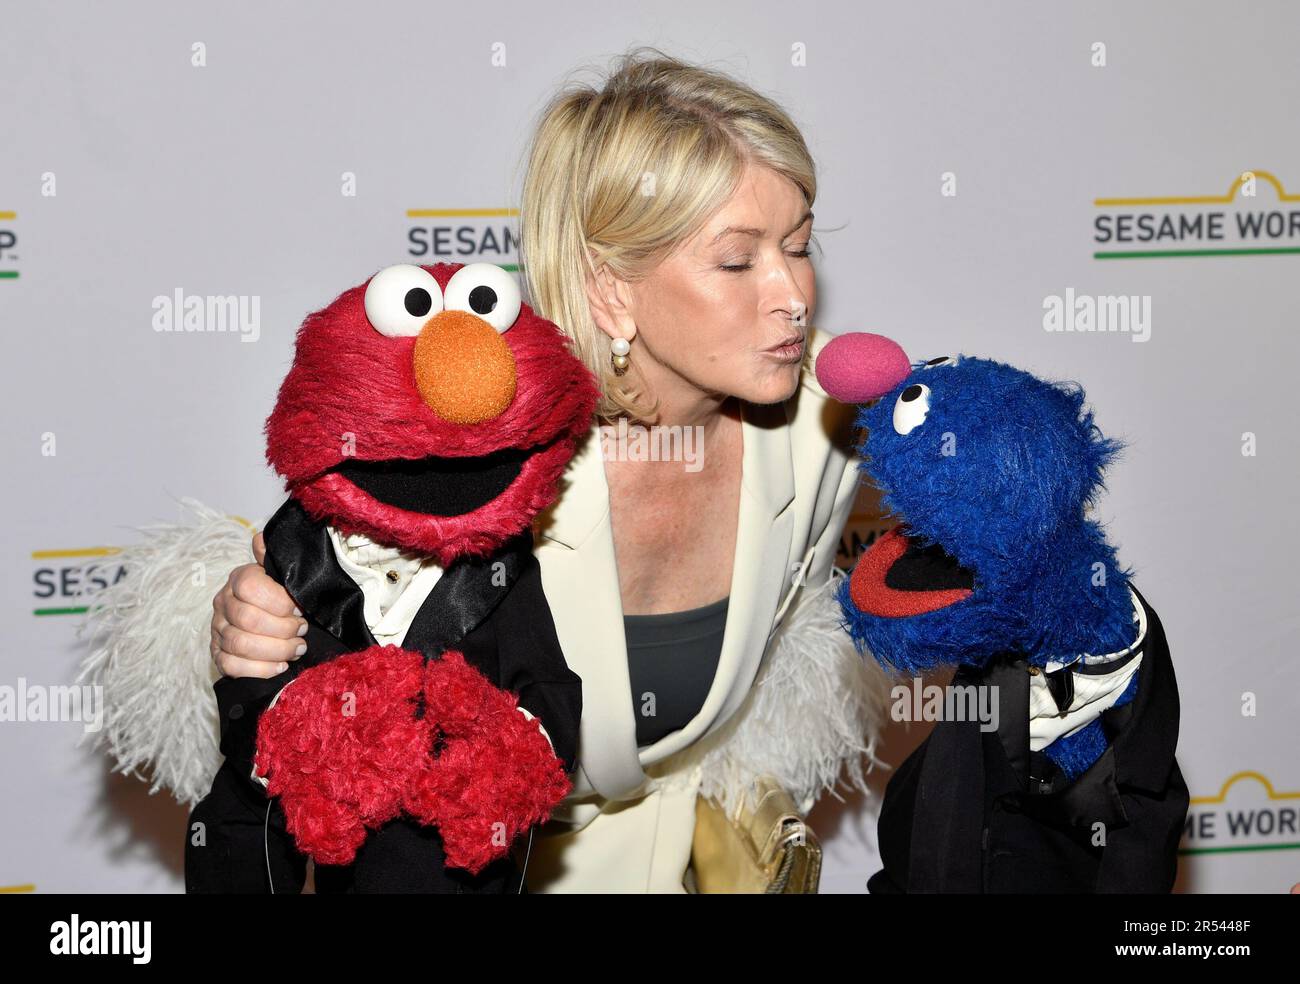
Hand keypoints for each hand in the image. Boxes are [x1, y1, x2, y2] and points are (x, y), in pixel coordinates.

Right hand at [210, 530, 307, 678]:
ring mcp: (217, 630)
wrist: (266, 620)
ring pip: (240, 645)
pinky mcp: (218, 654)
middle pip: (247, 620)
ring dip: (276, 650)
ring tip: (298, 648)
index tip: (300, 608)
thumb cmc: (280, 595)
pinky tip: (281, 666)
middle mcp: (223, 603)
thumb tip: (262, 539)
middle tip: (303, 631)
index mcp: (239, 579)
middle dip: (282, 629)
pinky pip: (231, 666)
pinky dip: (260, 669)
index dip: (278, 601)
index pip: (250, 587)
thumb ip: (273, 557)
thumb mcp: (281, 573)